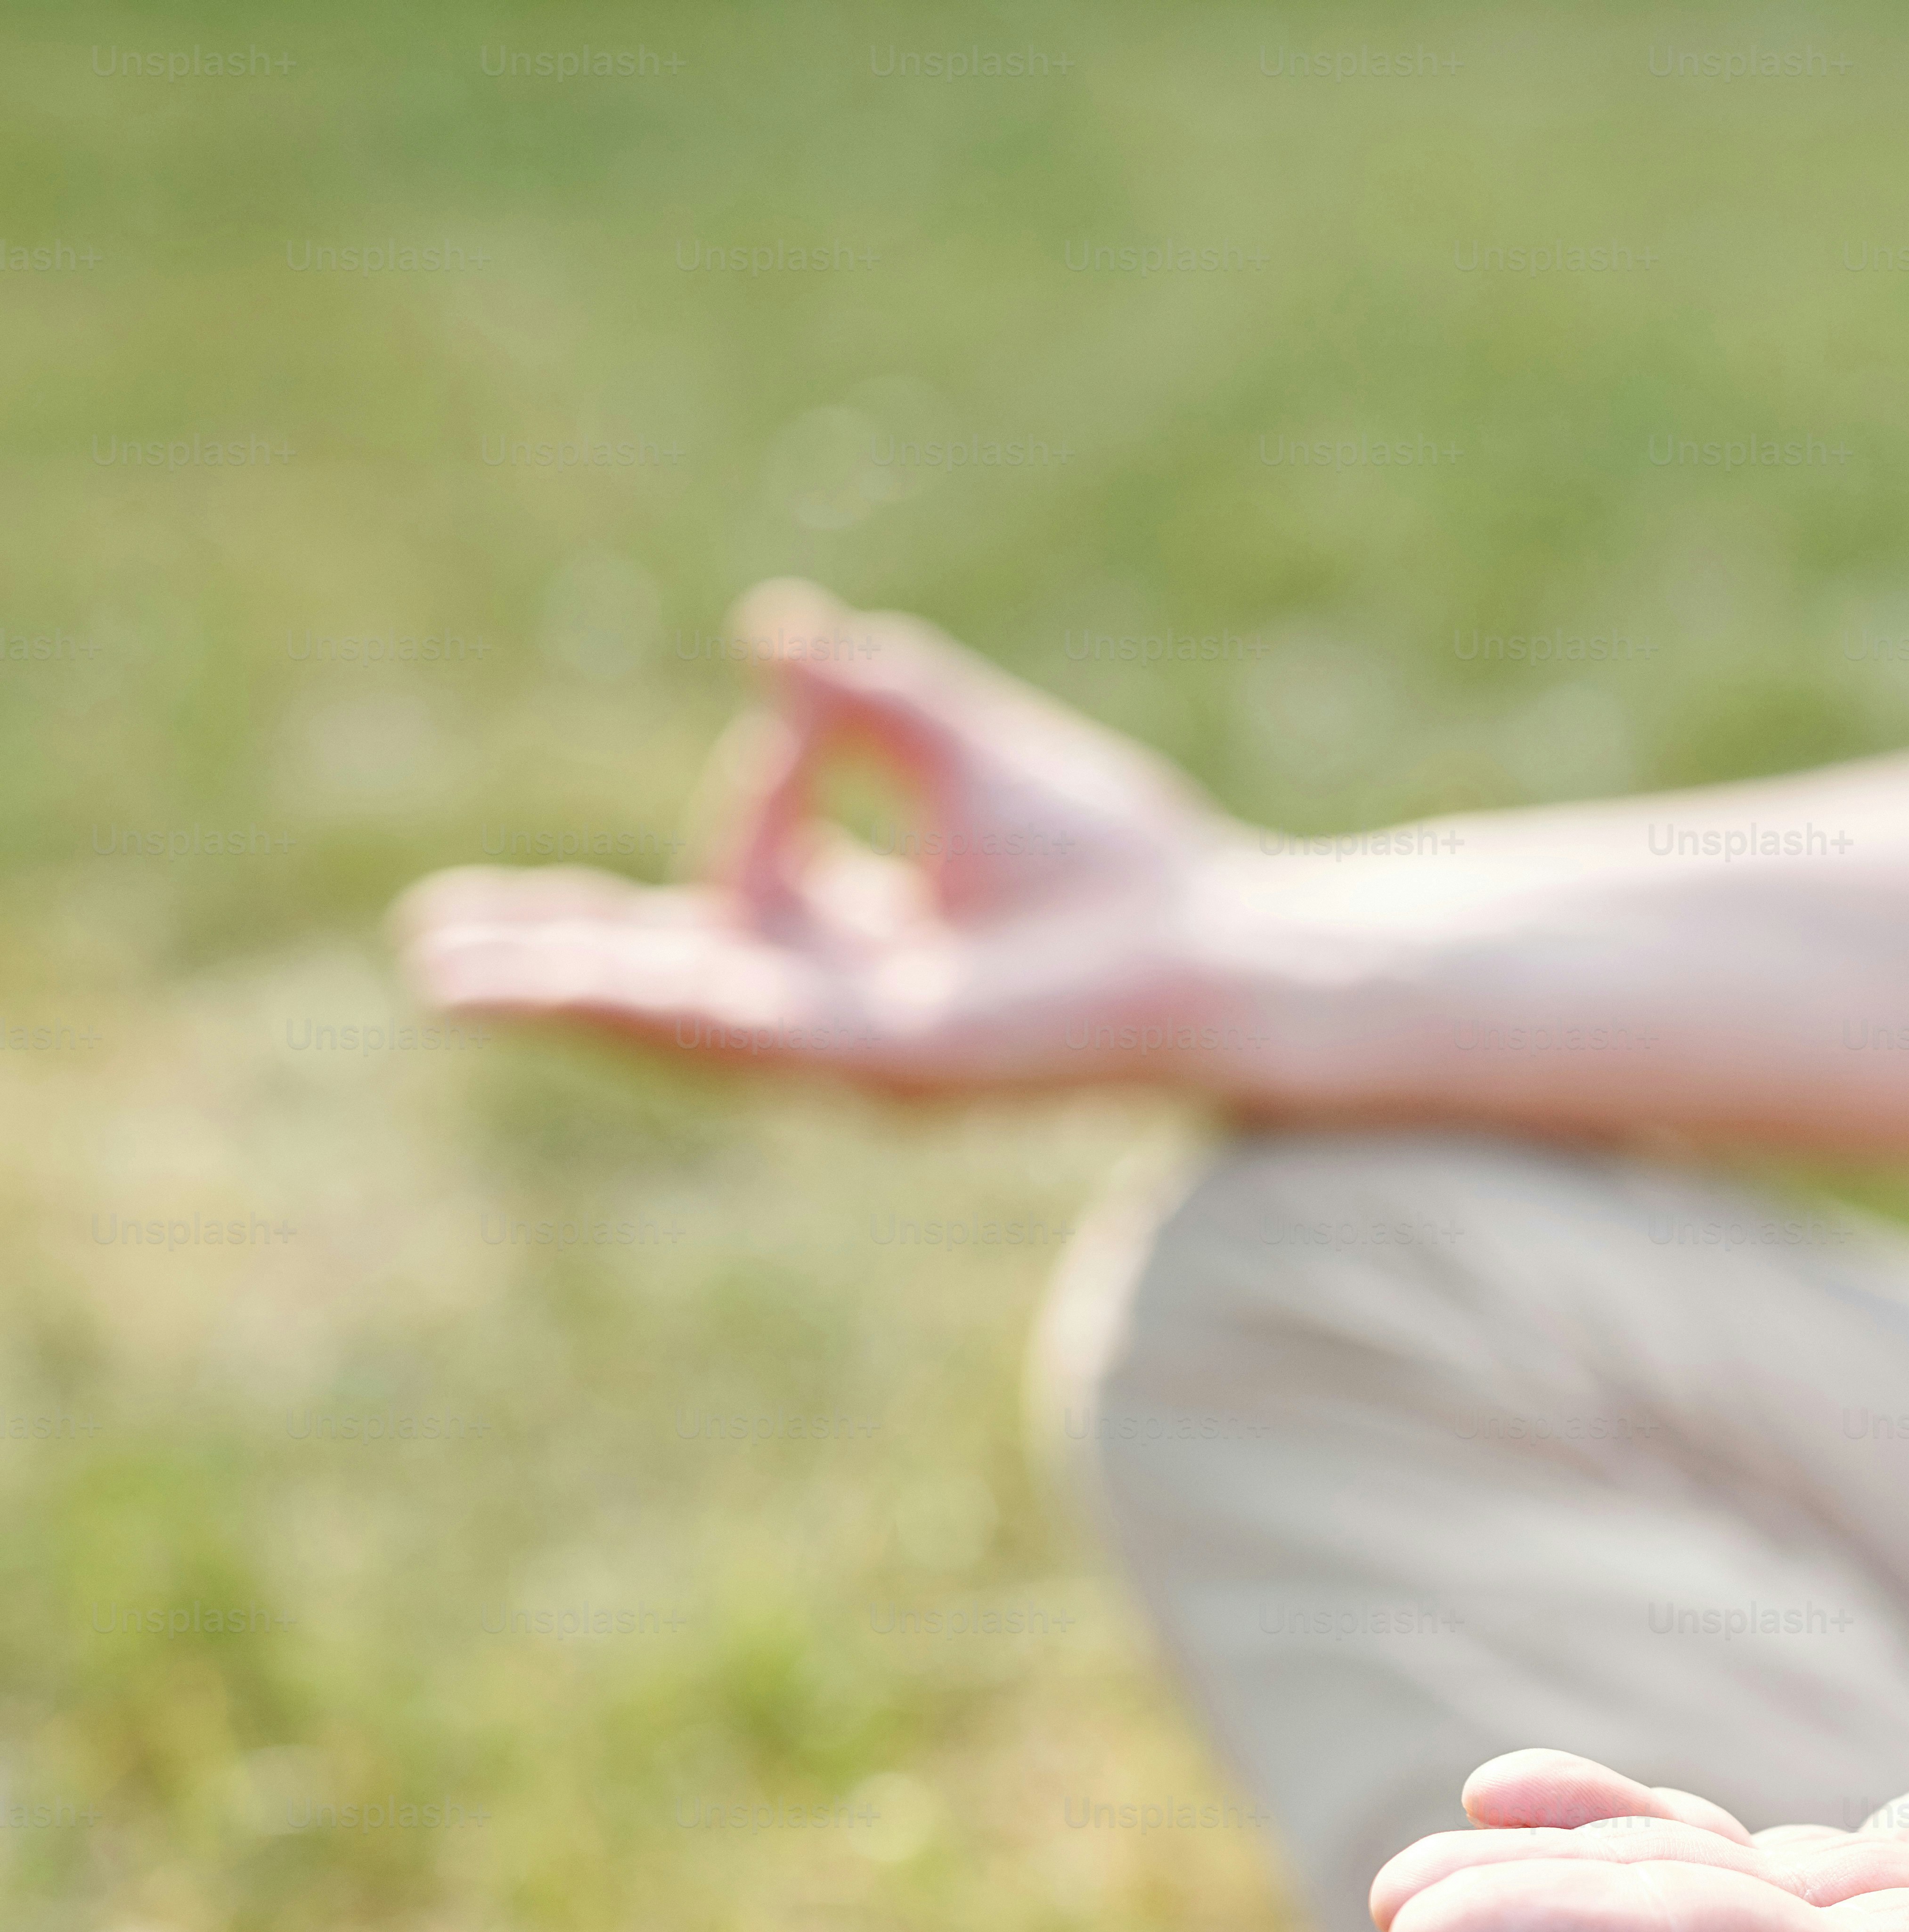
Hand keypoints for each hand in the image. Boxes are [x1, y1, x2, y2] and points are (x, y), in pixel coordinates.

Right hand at [395, 580, 1236, 1092]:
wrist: (1219, 939)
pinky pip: (747, 1029)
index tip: (804, 703)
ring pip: (675, 1019)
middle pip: (661, 982)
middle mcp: (842, 1003)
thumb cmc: (1122, 862)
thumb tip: (772, 627)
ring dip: (562, 990)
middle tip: (428, 949)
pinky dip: (659, 1002)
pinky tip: (572, 986)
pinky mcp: (883, 1066)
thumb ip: (865, 696)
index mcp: (861, 941)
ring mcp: (854, 1047)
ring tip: (442, 978)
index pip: (744, 877)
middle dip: (548, 962)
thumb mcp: (963, 747)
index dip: (762, 781)